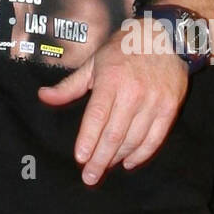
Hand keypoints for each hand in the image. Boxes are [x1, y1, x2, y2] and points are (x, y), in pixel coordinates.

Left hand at [38, 26, 189, 184]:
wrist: (164, 36)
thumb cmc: (123, 49)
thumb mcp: (94, 63)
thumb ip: (69, 86)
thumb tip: (43, 96)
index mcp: (111, 80)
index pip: (97, 117)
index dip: (88, 139)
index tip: (80, 159)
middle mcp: (133, 93)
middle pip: (114, 134)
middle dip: (100, 159)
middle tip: (90, 177)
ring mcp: (153, 102)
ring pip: (133, 139)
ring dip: (117, 158)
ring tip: (104, 168)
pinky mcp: (169, 108)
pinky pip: (155, 138)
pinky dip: (141, 154)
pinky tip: (128, 162)